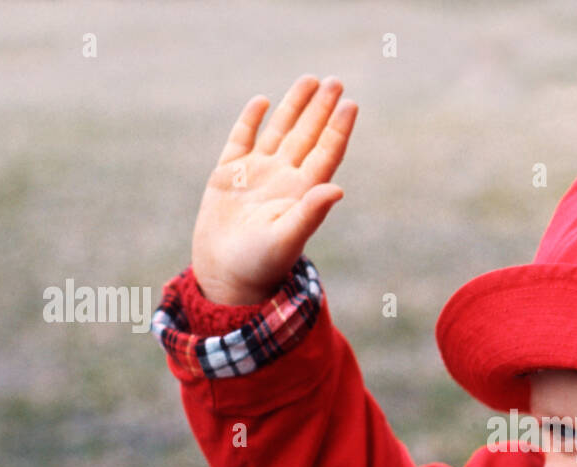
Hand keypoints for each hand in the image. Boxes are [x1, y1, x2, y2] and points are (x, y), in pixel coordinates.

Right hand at [191, 74, 357, 305]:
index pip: (326, 152)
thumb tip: (337, 188)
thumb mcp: (287, 238)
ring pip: (279, 132)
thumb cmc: (260, 264)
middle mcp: (283, 178)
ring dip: (294, 107)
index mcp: (302, 192)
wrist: (225, 275)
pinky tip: (262, 102)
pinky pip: (242, 140)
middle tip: (335, 81)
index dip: (338, 128)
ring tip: (310, 80)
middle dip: (320, 109)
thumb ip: (311, 213)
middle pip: (307, 135)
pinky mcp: (228, 174)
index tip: (351, 104)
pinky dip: (251, 120)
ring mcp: (257, 174)